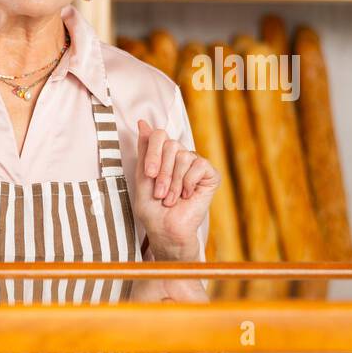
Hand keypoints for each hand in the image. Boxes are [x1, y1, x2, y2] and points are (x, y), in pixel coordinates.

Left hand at [132, 119, 217, 260]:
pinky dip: (188, 183)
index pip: (159, 135)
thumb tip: (142, 123)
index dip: (153, 152)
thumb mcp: (142, 178)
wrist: (166, 230)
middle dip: (162, 172)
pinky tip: (187, 196)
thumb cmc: (152, 208)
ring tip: (171, 199)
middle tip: (160, 194)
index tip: (149, 174)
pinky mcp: (209, 174)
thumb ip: (144, 151)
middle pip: (171, 144)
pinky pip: (198, 165)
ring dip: (173, 182)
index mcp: (162, 155)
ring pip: (183, 156)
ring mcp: (194, 164)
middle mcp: (179, 155)